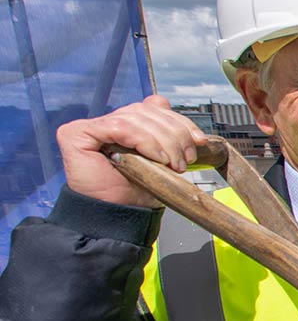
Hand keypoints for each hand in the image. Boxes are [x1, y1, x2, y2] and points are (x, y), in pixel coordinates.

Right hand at [54, 95, 207, 207]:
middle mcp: (106, 123)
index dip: (178, 121)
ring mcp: (90, 127)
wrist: (118, 217)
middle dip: (174, 133)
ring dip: (163, 141)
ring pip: (136, 118)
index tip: (198, 140)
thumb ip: (162, 132)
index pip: (152, 108)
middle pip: (146, 111)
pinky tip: (157, 157)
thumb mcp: (161, 159)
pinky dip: (144, 140)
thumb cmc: (137, 192)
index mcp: (126, 126)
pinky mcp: (76, 133)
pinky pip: (119, 126)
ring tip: (173, 163)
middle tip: (186, 158)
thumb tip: (164, 103)